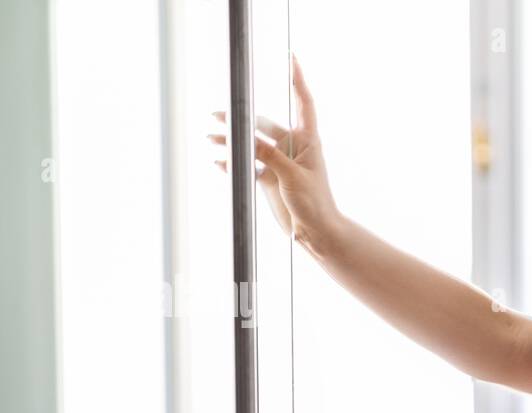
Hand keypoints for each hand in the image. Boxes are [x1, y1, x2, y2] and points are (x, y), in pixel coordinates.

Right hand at [210, 55, 341, 257]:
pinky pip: (247, 165)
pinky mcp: (268, 178)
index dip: (297, 79)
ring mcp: (279, 162)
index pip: (303, 102)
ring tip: (212, 137)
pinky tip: (219, 161)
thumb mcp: (292, 175)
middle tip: (218, 115)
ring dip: (231, 141)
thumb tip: (245, 138)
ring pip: (251, 144)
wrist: (315, 232)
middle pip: (263, 124)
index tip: (291, 57)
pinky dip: (233, 163)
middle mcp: (292, 147)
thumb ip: (269, 155)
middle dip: (241, 118)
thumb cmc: (315, 203)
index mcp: (307, 140)